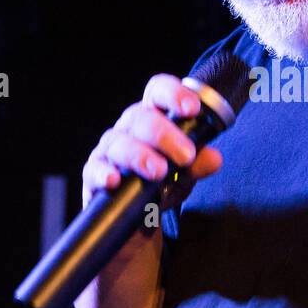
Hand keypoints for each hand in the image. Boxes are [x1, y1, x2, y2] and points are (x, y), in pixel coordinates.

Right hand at [81, 73, 223, 210]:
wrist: (138, 215)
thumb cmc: (163, 181)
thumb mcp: (185, 173)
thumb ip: (198, 163)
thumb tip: (213, 158)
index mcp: (154, 116)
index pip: (158, 92)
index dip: (174, 94)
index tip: (192, 109)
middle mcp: (129, 127)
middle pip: (142, 118)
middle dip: (166, 135)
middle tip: (186, 156)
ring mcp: (109, 149)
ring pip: (120, 143)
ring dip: (141, 156)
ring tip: (160, 172)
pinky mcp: (94, 174)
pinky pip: (95, 170)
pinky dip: (103, 174)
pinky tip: (114, 180)